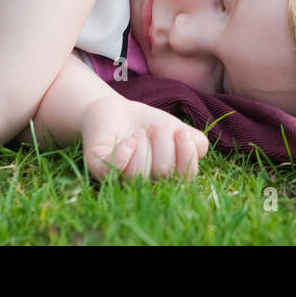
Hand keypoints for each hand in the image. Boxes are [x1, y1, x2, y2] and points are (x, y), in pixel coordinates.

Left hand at [81, 94, 209, 180]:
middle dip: (163, 140)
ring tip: (139, 133)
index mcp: (167, 179)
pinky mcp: (99, 168)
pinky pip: (115, 168)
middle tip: (154, 129)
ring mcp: (120, 180)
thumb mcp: (179, 129)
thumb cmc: (150, 124)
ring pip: (139, 171)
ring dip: (143, 141)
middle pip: (164, 171)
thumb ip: (196, 142)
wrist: (118, 111)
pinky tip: (127, 140)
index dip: (186, 154)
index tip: (181, 132)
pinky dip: (125, 150)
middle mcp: (145, 185)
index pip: (186, 177)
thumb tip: (195, 149)